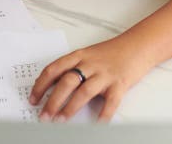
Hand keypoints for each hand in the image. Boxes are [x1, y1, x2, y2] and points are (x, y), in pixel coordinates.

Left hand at [29, 35, 154, 121]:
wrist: (138, 45)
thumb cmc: (112, 52)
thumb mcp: (89, 55)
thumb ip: (73, 67)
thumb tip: (53, 88)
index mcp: (79, 55)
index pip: (54, 69)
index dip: (41, 85)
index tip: (33, 99)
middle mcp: (90, 64)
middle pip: (66, 81)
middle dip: (52, 100)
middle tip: (43, 115)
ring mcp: (105, 74)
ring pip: (83, 91)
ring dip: (69, 108)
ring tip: (60, 121)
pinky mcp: (119, 84)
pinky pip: (110, 102)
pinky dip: (103, 116)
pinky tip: (96, 125)